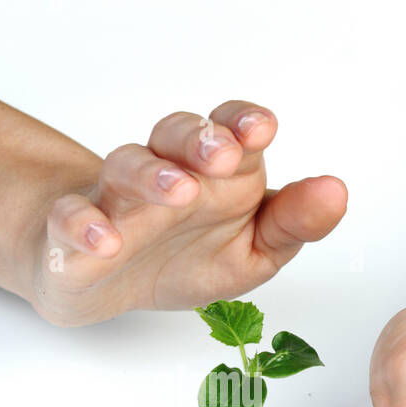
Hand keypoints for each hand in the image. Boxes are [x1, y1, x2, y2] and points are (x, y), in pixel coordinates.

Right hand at [24, 100, 346, 325]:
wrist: (103, 283)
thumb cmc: (182, 257)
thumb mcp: (251, 252)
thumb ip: (292, 223)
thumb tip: (335, 192)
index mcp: (212, 171)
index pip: (229, 128)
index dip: (241, 122)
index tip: (260, 130)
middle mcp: (164, 172)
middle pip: (176, 134)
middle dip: (199, 138)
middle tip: (220, 155)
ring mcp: (114, 199)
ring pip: (125, 166)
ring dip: (150, 174)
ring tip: (177, 192)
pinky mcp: (72, 234)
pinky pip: (70, 218)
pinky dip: (84, 225)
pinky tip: (104, 240)